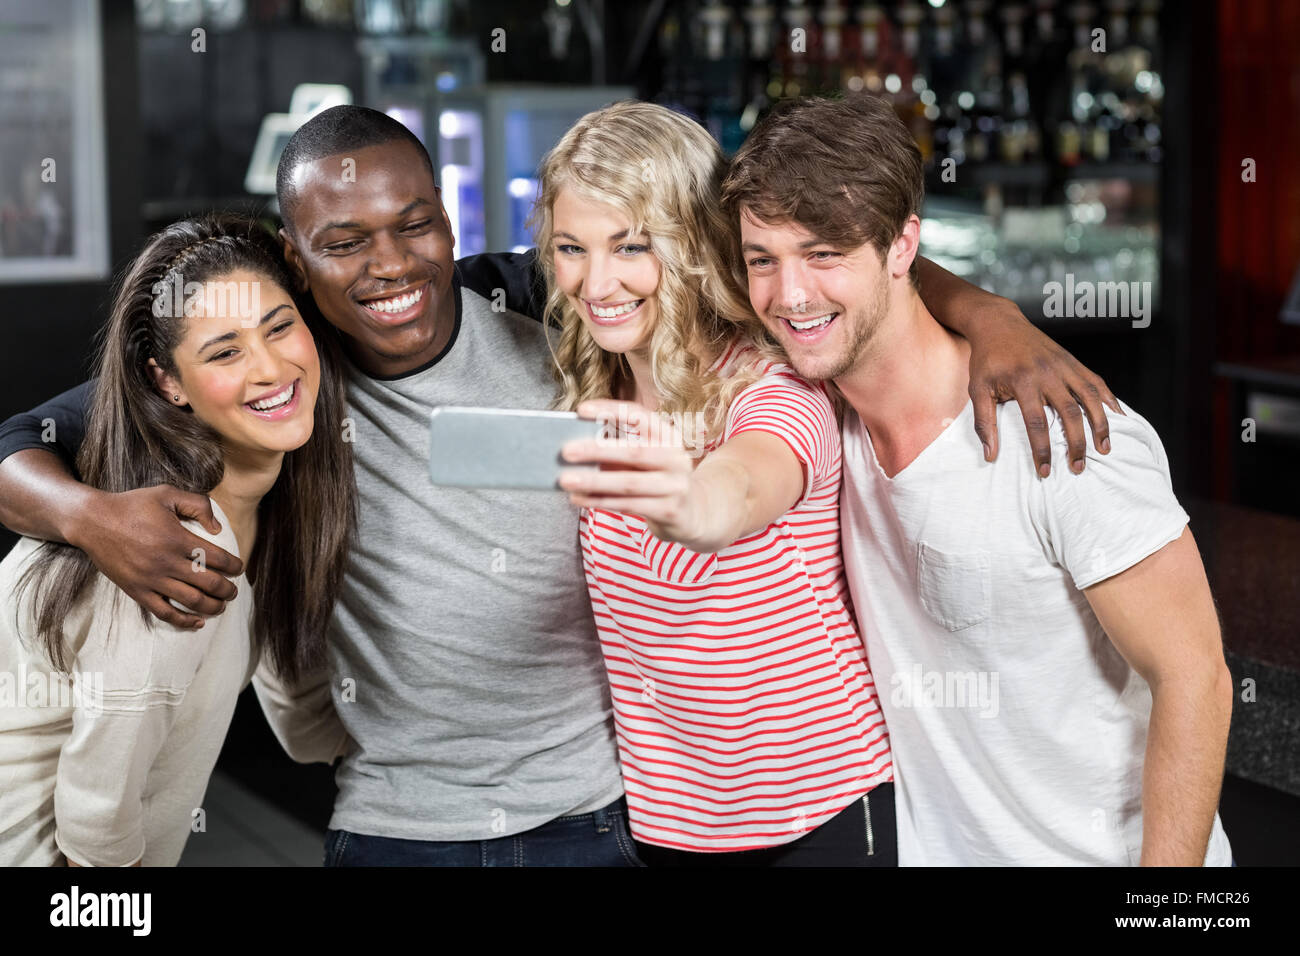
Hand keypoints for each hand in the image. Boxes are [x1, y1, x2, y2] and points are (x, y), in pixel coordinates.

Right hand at [69, 486, 243, 629]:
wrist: (92, 521)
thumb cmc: (132, 505)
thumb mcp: (167, 493)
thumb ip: (198, 504)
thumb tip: (218, 528)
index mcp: (177, 538)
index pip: (217, 558)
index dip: (234, 566)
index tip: (239, 568)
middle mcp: (166, 562)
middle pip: (209, 583)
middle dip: (228, 590)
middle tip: (234, 591)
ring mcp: (151, 579)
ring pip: (191, 601)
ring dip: (213, 606)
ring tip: (222, 605)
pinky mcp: (137, 591)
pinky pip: (164, 612)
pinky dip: (184, 621)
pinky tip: (198, 622)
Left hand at [558, 400, 701, 545]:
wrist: (693, 514)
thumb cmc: (657, 481)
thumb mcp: (644, 461)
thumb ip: (617, 453)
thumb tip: (575, 450)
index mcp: (668, 436)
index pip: (640, 415)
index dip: (611, 410)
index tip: (581, 410)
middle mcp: (676, 458)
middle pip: (634, 451)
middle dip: (597, 450)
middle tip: (565, 451)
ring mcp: (676, 486)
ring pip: (629, 483)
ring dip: (594, 481)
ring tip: (565, 480)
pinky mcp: (670, 510)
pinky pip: (629, 505)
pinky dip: (600, 501)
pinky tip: (578, 499)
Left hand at [967, 305, 1120, 476]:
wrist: (999, 324)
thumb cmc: (987, 360)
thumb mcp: (978, 390)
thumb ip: (984, 423)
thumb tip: (991, 456)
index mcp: (1022, 381)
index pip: (1036, 423)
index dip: (1042, 450)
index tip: (1045, 471)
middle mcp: (1047, 373)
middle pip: (1069, 413)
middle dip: (1076, 443)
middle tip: (1078, 468)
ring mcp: (1064, 366)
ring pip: (1089, 398)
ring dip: (1100, 425)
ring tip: (1104, 449)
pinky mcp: (1073, 362)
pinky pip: (1096, 382)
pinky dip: (1109, 400)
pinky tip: (1118, 419)